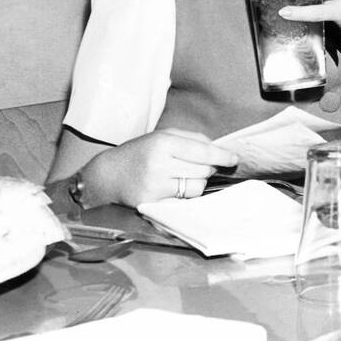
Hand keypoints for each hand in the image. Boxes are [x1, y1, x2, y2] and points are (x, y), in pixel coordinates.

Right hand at [80, 129, 236, 208]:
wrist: (107, 176)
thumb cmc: (139, 153)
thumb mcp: (162, 136)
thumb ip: (192, 139)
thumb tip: (219, 150)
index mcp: (162, 144)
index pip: (203, 152)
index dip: (222, 156)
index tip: (234, 159)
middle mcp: (159, 165)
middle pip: (203, 170)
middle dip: (207, 168)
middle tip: (196, 165)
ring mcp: (155, 187)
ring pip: (196, 188)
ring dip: (196, 182)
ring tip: (180, 176)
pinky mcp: (152, 204)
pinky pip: (183, 202)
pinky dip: (184, 196)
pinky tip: (172, 188)